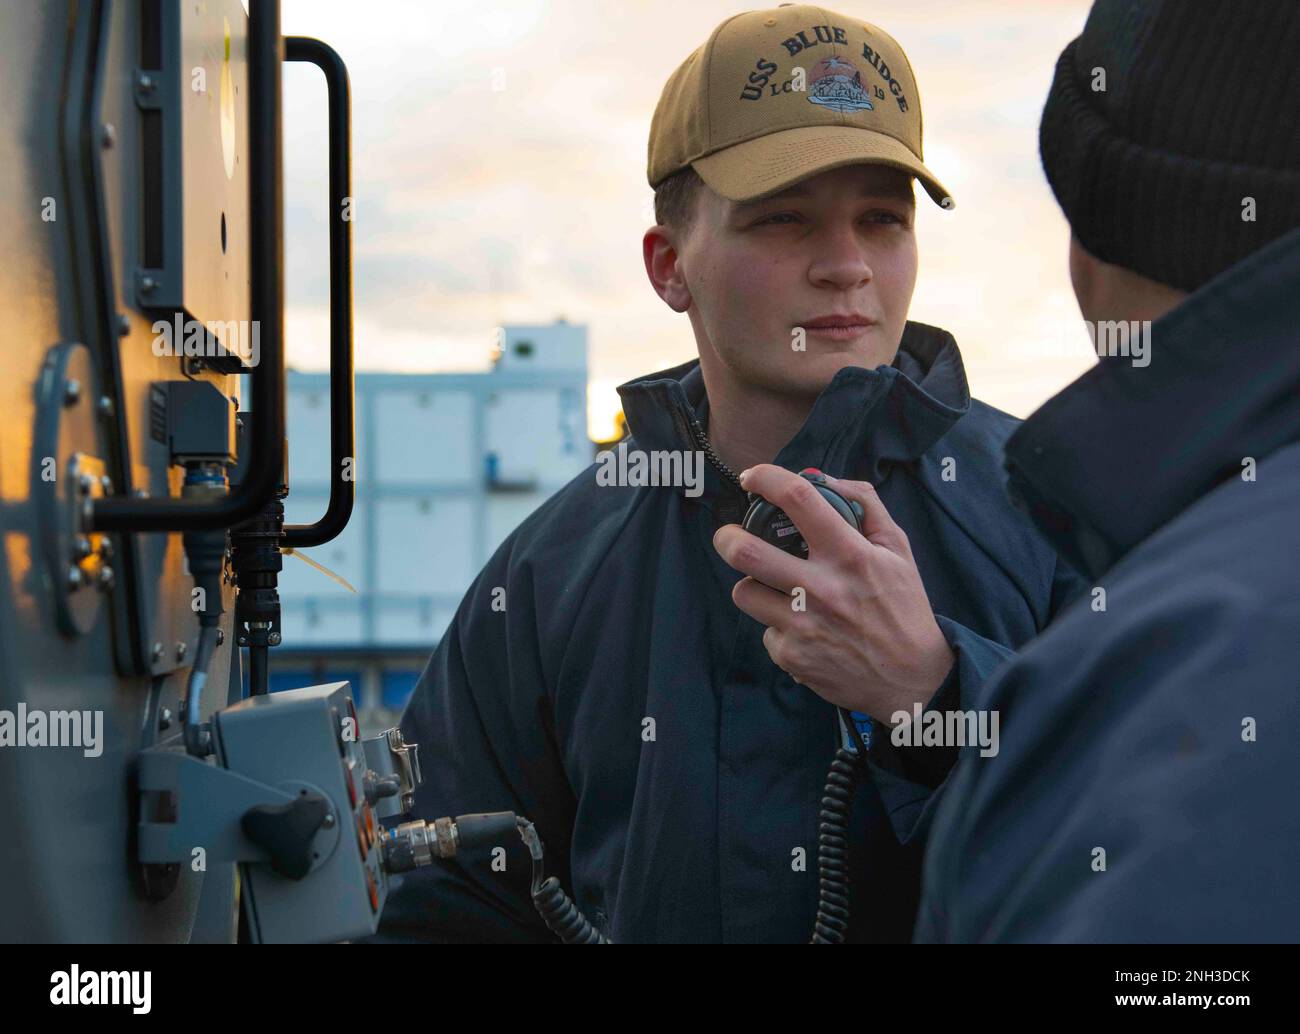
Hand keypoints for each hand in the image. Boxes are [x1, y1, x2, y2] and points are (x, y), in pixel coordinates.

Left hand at [712, 464, 954, 724]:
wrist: (911, 679)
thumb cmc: (903, 608)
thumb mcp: (897, 549)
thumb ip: (865, 505)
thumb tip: (824, 478)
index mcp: (850, 555)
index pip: (799, 499)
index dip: (766, 478)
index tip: (751, 478)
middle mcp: (822, 588)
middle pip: (745, 552)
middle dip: (726, 538)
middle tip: (729, 537)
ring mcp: (802, 626)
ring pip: (743, 592)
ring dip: (752, 586)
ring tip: (773, 587)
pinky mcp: (791, 657)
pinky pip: (764, 630)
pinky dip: (777, 625)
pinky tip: (803, 629)